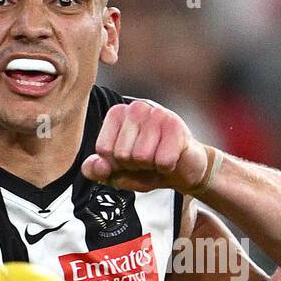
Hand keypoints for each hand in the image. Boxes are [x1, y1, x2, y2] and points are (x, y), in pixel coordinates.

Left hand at [82, 100, 210, 192]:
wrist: (183, 169)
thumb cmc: (149, 167)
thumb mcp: (117, 172)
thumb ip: (97, 170)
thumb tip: (97, 167)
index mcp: (117, 114)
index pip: (104, 149)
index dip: (116, 164)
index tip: (129, 159)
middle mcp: (136, 108)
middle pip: (122, 154)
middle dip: (134, 166)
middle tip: (147, 160)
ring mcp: (158, 114)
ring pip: (142, 157)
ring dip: (152, 166)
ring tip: (158, 158)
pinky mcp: (177, 126)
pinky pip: (162, 160)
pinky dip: (166, 168)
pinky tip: (171, 159)